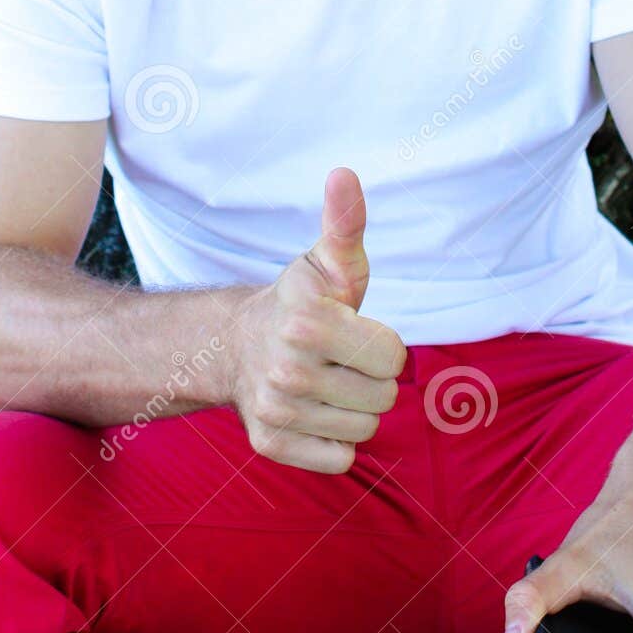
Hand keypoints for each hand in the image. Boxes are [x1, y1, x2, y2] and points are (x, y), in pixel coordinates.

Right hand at [224, 167, 406, 473]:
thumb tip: (344, 173)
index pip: (395, 357)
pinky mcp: (271, 444)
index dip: (384, 344)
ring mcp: (277, 410)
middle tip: (342, 358)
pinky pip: (342, 459)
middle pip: (384, 397)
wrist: (237, 345)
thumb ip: (345, 221)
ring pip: (365, 429)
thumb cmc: (304, 301)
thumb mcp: (329, 260)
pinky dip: (336, 440)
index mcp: (309, 321)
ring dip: (355, 409)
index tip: (355, 331)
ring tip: (328, 383)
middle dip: (372, 378)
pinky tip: (315, 412)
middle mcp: (288, 369)